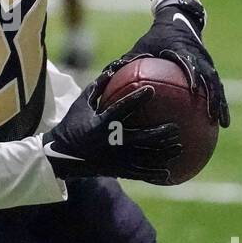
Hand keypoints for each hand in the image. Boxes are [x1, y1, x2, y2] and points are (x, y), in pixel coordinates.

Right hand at [42, 82, 182, 183]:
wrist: (62, 156)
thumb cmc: (72, 125)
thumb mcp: (81, 105)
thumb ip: (98, 88)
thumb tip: (113, 69)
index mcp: (101, 124)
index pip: (122, 108)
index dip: (137, 99)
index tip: (151, 89)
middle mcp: (111, 142)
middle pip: (141, 137)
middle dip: (160, 133)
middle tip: (175, 127)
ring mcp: (115, 158)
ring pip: (144, 157)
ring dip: (163, 153)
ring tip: (179, 147)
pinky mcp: (116, 170)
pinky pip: (138, 172)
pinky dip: (153, 173)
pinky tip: (168, 173)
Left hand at [101, 0, 229, 126]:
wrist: (178, 19)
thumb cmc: (155, 37)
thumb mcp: (140, 48)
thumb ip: (126, 63)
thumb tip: (105, 79)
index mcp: (182, 51)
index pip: (189, 63)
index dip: (192, 75)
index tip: (193, 91)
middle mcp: (199, 58)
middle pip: (211, 79)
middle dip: (214, 97)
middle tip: (213, 118)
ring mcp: (207, 63)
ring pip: (218, 86)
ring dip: (221, 104)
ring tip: (223, 124)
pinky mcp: (210, 68)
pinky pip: (216, 88)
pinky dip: (220, 102)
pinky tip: (219, 121)